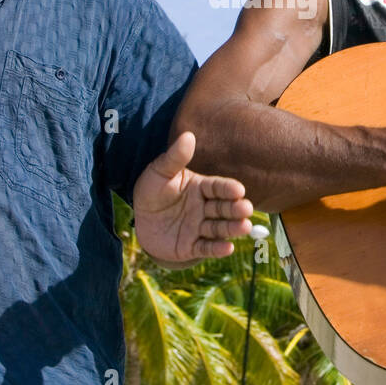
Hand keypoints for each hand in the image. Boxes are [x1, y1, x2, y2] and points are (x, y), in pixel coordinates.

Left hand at [134, 131, 253, 265]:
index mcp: (201, 187)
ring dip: (232, 228)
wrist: (139, 219)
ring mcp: (200, 228)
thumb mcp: (160, 171)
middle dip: (236, 209)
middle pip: (224, 208)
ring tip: (244, 227)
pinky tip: (228, 248)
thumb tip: (188, 135)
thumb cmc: (152, 191)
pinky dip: (217, 249)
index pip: (218, 187)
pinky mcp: (192, 247)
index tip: (238, 189)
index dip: (228, 188)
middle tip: (246, 208)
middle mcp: (205, 208)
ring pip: (219, 228)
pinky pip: (206, 248)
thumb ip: (175, 157)